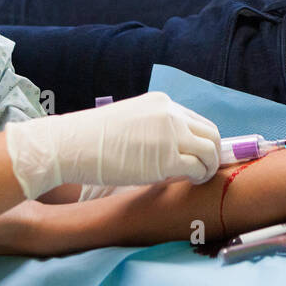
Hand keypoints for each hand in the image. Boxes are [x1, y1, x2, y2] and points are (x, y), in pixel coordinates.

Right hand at [4, 91, 220, 199]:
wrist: (72, 145)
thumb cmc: (93, 138)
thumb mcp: (130, 121)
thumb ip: (154, 128)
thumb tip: (172, 149)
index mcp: (162, 103)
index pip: (196, 120)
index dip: (202, 139)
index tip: (200, 154)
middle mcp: (171, 114)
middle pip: (210, 132)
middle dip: (213, 151)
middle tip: (205, 167)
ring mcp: (171, 135)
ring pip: (210, 150)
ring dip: (209, 166)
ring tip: (198, 177)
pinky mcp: (167, 159)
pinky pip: (197, 167)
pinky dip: (199, 176)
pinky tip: (190, 182)